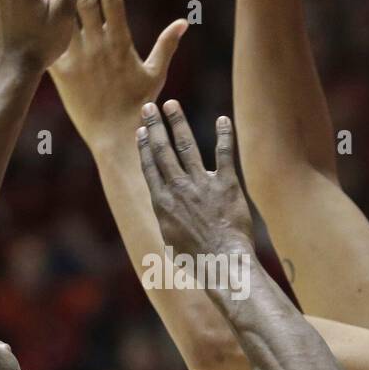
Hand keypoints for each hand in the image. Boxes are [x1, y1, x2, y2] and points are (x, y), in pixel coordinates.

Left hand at [42, 0, 187, 146]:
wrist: (115, 135)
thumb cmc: (138, 106)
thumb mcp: (156, 74)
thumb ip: (166, 45)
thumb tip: (184, 22)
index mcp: (121, 42)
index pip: (113, 1)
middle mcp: (99, 46)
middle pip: (85, 2)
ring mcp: (79, 58)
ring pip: (64, 18)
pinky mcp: (63, 73)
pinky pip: (52, 43)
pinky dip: (43, 24)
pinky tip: (35, 8)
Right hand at [137, 102, 254, 266]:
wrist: (222, 264)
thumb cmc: (196, 261)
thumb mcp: (171, 243)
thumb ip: (167, 223)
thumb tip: (165, 217)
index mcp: (162, 202)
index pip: (150, 166)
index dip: (145, 145)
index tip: (142, 130)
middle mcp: (178, 188)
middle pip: (163, 150)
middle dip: (155, 126)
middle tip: (149, 107)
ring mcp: (202, 185)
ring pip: (186, 146)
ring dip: (178, 123)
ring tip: (172, 105)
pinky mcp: (226, 185)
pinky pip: (223, 154)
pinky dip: (224, 135)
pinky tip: (223, 120)